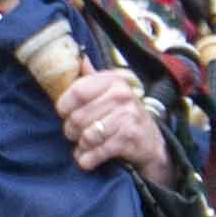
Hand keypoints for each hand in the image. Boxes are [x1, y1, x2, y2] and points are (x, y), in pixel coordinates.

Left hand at [58, 66, 166, 181]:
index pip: (76, 91)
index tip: (64, 114)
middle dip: (71, 131)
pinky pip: (97, 152)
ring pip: (86, 136)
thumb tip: (79, 57)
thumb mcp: (112, 92)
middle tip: (75, 134)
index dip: (63, 106)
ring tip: (84, 146)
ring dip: (80, 146)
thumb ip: (93, 77)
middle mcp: (122, 96)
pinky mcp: (129, 139)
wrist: (152, 142)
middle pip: (78, 117)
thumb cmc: (124, 115)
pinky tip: (89, 158)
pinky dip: (88, 159)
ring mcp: (127, 117)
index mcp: (113, 81)